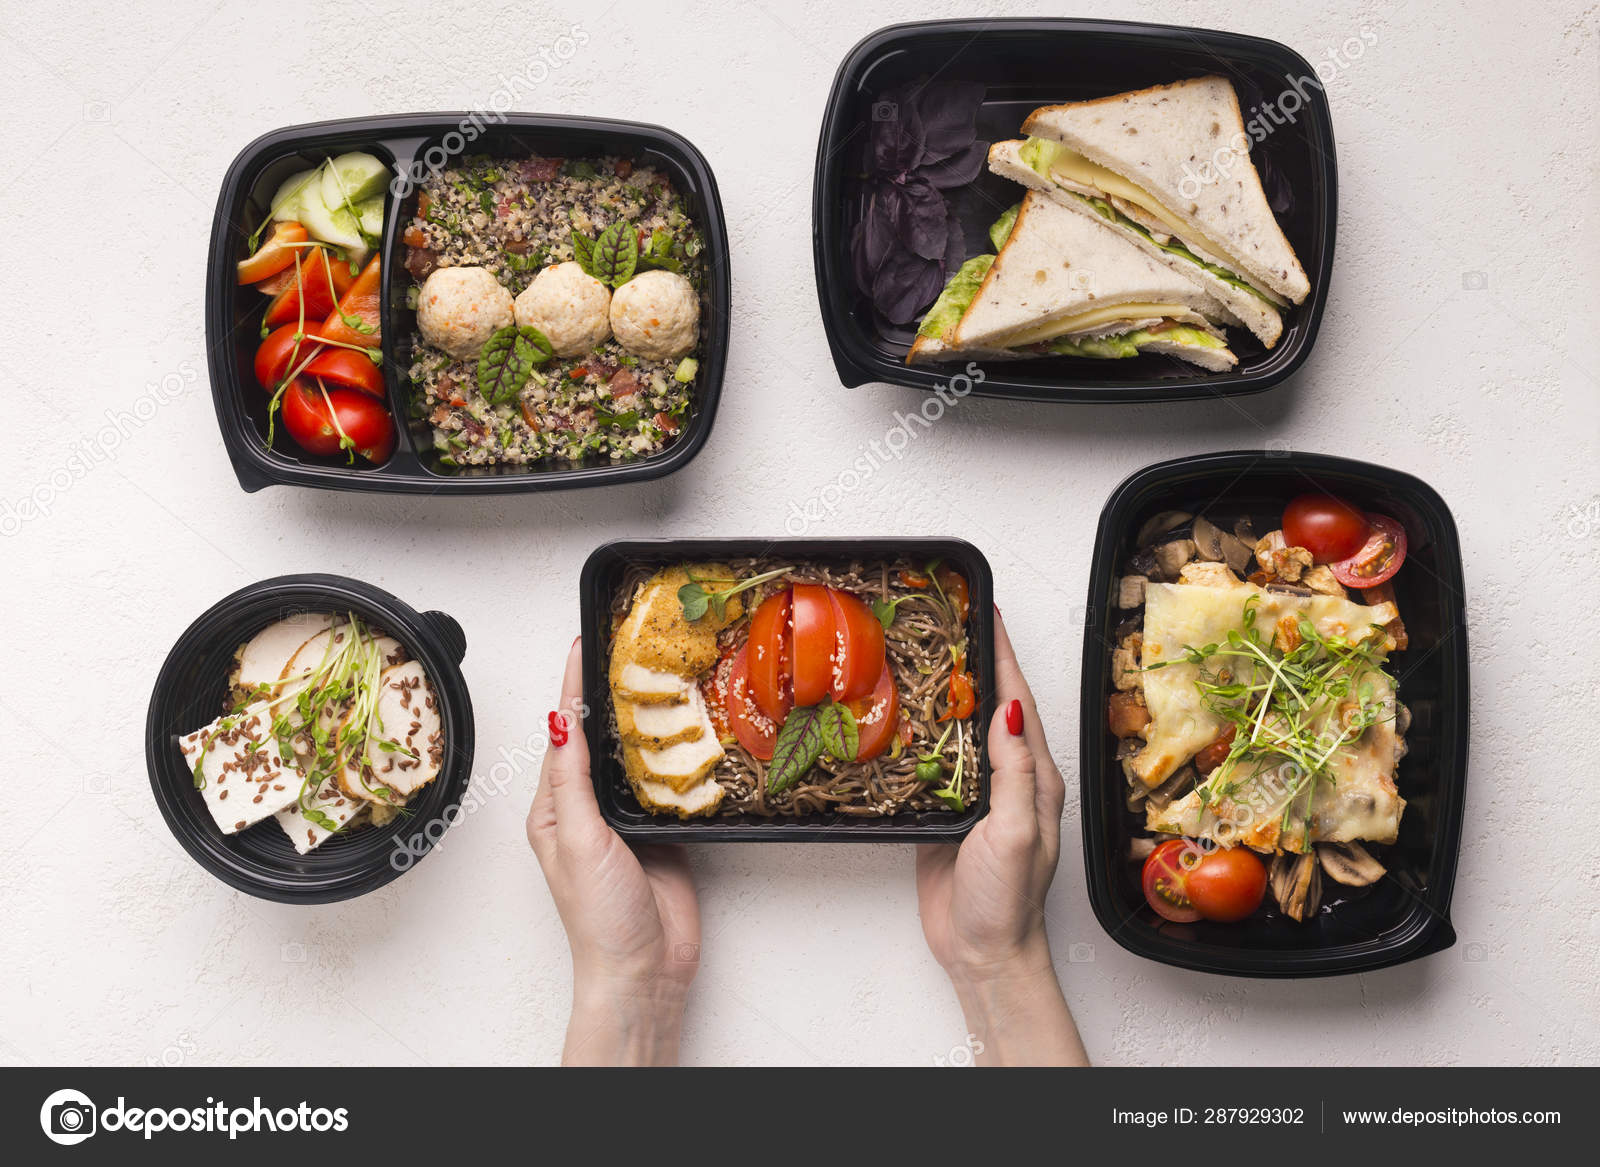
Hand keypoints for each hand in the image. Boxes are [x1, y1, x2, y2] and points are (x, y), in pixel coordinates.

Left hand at [526, 637, 699, 1064]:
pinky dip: (673, 756)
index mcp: (554, 808)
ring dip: (643, 722)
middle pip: (599, 738)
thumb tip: (564, 723)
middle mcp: (586, 808)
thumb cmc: (599, 918)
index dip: (573, 687)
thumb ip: (573, 781)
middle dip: (610, 695)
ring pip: (633, 756)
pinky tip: (685, 733)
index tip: (583, 645)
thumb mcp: (578, 839)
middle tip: (627, 650)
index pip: (562, 732)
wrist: (644, 969)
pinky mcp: (660, 831)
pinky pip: (665, 782)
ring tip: (657, 678)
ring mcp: (625, 820)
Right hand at [915, 610, 1086, 1064]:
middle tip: (946, 621)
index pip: (1017, 700)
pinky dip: (920, 734)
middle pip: (990, 705)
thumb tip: (1009, 710)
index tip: (986, 613)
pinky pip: (935, 763)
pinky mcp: (947, 814)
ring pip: (960, 730)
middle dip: (972, 661)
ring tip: (920, 654)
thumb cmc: (1008, 900)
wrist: (984, 954)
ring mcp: (978, 795)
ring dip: (944, 693)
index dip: (1002, 655)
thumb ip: (1015, 771)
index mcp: (1035, 777)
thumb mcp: (1018, 830)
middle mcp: (1010, 779)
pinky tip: (902, 718)